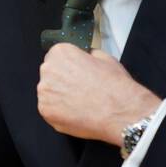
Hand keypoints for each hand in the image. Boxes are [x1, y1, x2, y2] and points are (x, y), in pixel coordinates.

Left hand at [37, 45, 160, 145]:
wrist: (120, 111)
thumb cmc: (114, 86)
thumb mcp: (105, 58)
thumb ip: (88, 55)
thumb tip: (87, 56)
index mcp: (60, 53)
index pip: (55, 57)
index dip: (67, 66)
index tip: (74, 73)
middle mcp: (48, 70)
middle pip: (50, 74)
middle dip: (62, 81)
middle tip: (79, 89)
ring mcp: (45, 92)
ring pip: (48, 93)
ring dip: (60, 97)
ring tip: (80, 102)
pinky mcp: (46, 111)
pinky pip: (49, 110)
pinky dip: (60, 113)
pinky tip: (76, 113)